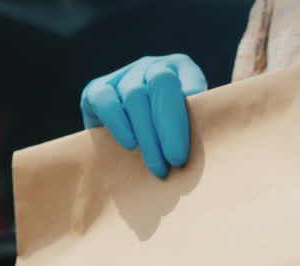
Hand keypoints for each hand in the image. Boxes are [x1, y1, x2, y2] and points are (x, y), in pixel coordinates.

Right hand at [80, 54, 206, 177]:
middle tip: (174, 163)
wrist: (135, 142)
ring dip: (146, 135)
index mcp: (180, 68)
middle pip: (159, 84)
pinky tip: (130, 144)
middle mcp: (151, 65)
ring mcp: (123, 74)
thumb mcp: (192, 122)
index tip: (182, 152)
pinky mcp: (96, 89)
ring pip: (134, 96)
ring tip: (157, 166)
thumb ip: (198, 119)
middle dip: (167, 127)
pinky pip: (105, 100)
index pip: (184, 82)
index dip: (181, 116)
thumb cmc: (172, 135)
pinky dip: (117, 123)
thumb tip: (203, 130)